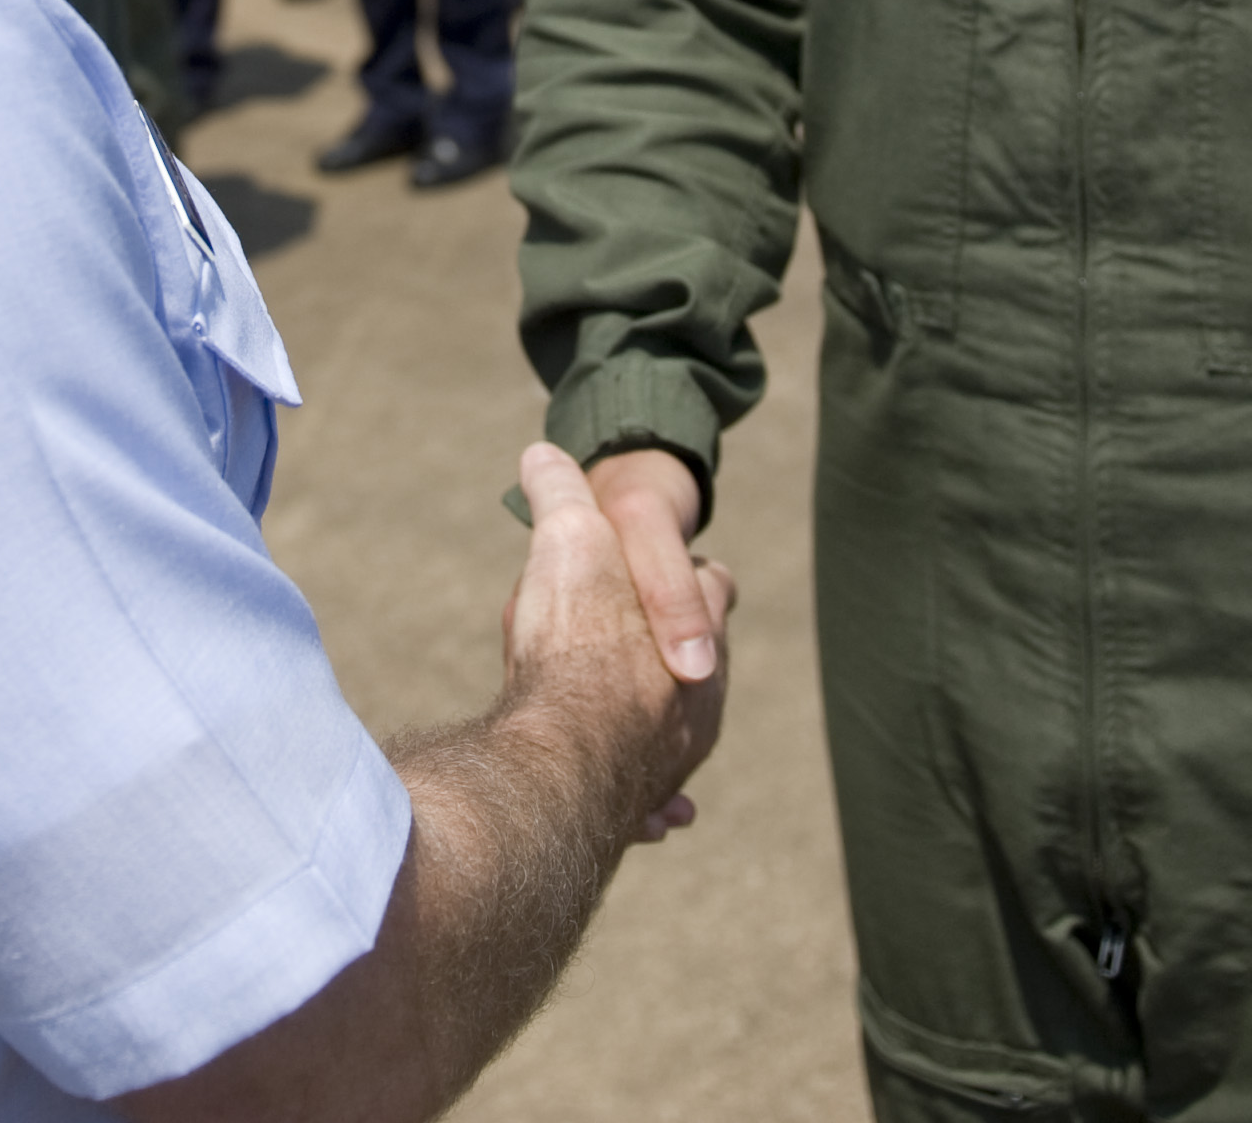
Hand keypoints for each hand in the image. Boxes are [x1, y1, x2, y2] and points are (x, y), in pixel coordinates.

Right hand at [503, 445, 732, 852]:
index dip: (682, 576)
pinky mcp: (645, 800)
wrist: (570, 752)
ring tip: (604, 712)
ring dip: (649, 722)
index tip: (642, 576)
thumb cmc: (577, 642)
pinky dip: (640, 793)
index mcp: (700, 620)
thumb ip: (559, 494)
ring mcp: (680, 752)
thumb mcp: (568, 537)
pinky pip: (648, 794)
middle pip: (700, 662)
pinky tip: (618, 793)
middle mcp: (706, 691)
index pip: (712, 584)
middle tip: (616, 645)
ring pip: (673, 730)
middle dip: (663, 655)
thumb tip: (540, 451)